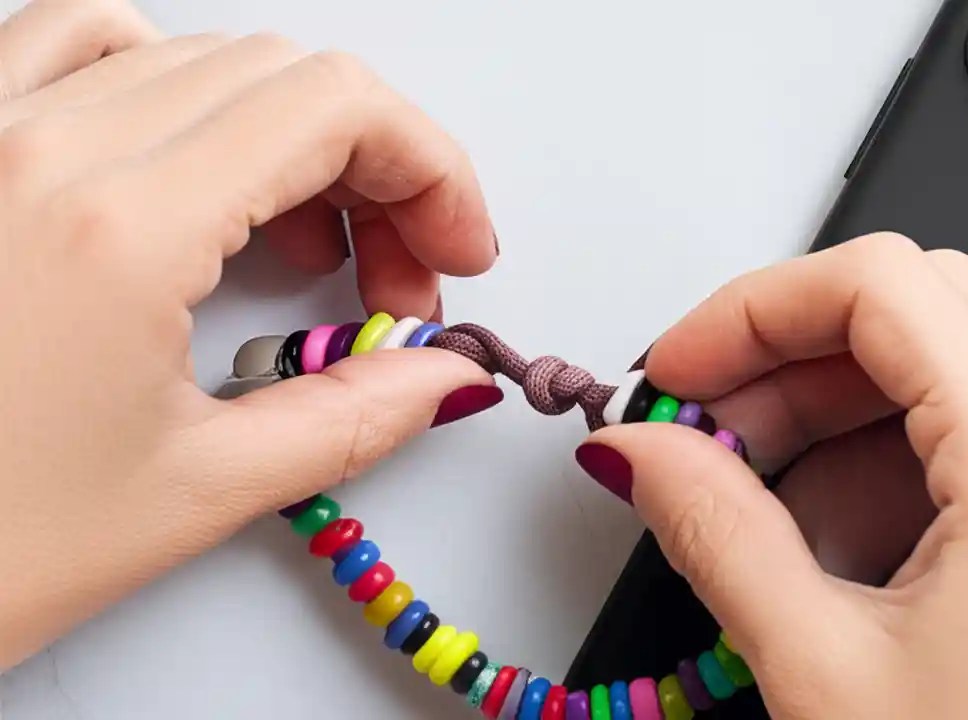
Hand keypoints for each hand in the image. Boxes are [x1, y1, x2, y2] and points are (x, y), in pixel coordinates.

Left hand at [0, 0, 501, 667]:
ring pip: (181, 46)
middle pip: (276, 72)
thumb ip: (349, 417)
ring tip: (296, 224)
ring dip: (278, 123)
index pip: (334, 108)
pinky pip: (63, 42)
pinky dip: (159, 80)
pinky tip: (177, 159)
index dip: (433, 169)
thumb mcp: (187, 493)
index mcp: (112, 222)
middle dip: (376, 165)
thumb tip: (440, 375)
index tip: (455, 248)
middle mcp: (33, 143)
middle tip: (393, 273)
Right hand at [579, 234, 967, 718]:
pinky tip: (822, 522)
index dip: (753, 310)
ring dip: (829, 404)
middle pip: (918, 307)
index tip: (680, 369)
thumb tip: (638, 447)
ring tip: (746, 486)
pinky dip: (884, 447)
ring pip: (947, 355)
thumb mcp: (819, 669)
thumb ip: (712, 528)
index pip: (885, 287)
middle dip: (786, 354)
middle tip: (698, 422)